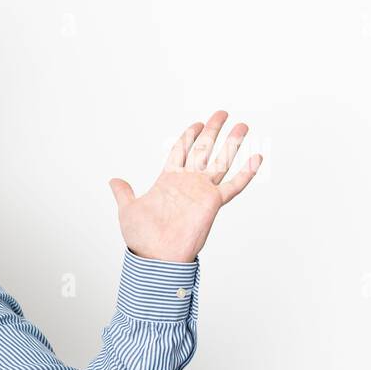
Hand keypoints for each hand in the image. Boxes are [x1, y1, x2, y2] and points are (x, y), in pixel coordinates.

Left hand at [107, 110, 261, 262]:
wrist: (155, 256)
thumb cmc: (142, 237)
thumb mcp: (128, 209)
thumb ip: (124, 193)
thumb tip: (114, 181)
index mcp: (168, 181)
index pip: (181, 151)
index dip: (189, 136)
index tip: (198, 123)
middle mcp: (188, 183)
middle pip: (203, 150)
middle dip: (212, 131)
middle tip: (221, 113)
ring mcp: (202, 191)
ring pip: (221, 161)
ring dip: (232, 144)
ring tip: (242, 126)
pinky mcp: (212, 203)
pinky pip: (233, 186)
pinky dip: (246, 173)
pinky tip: (257, 158)